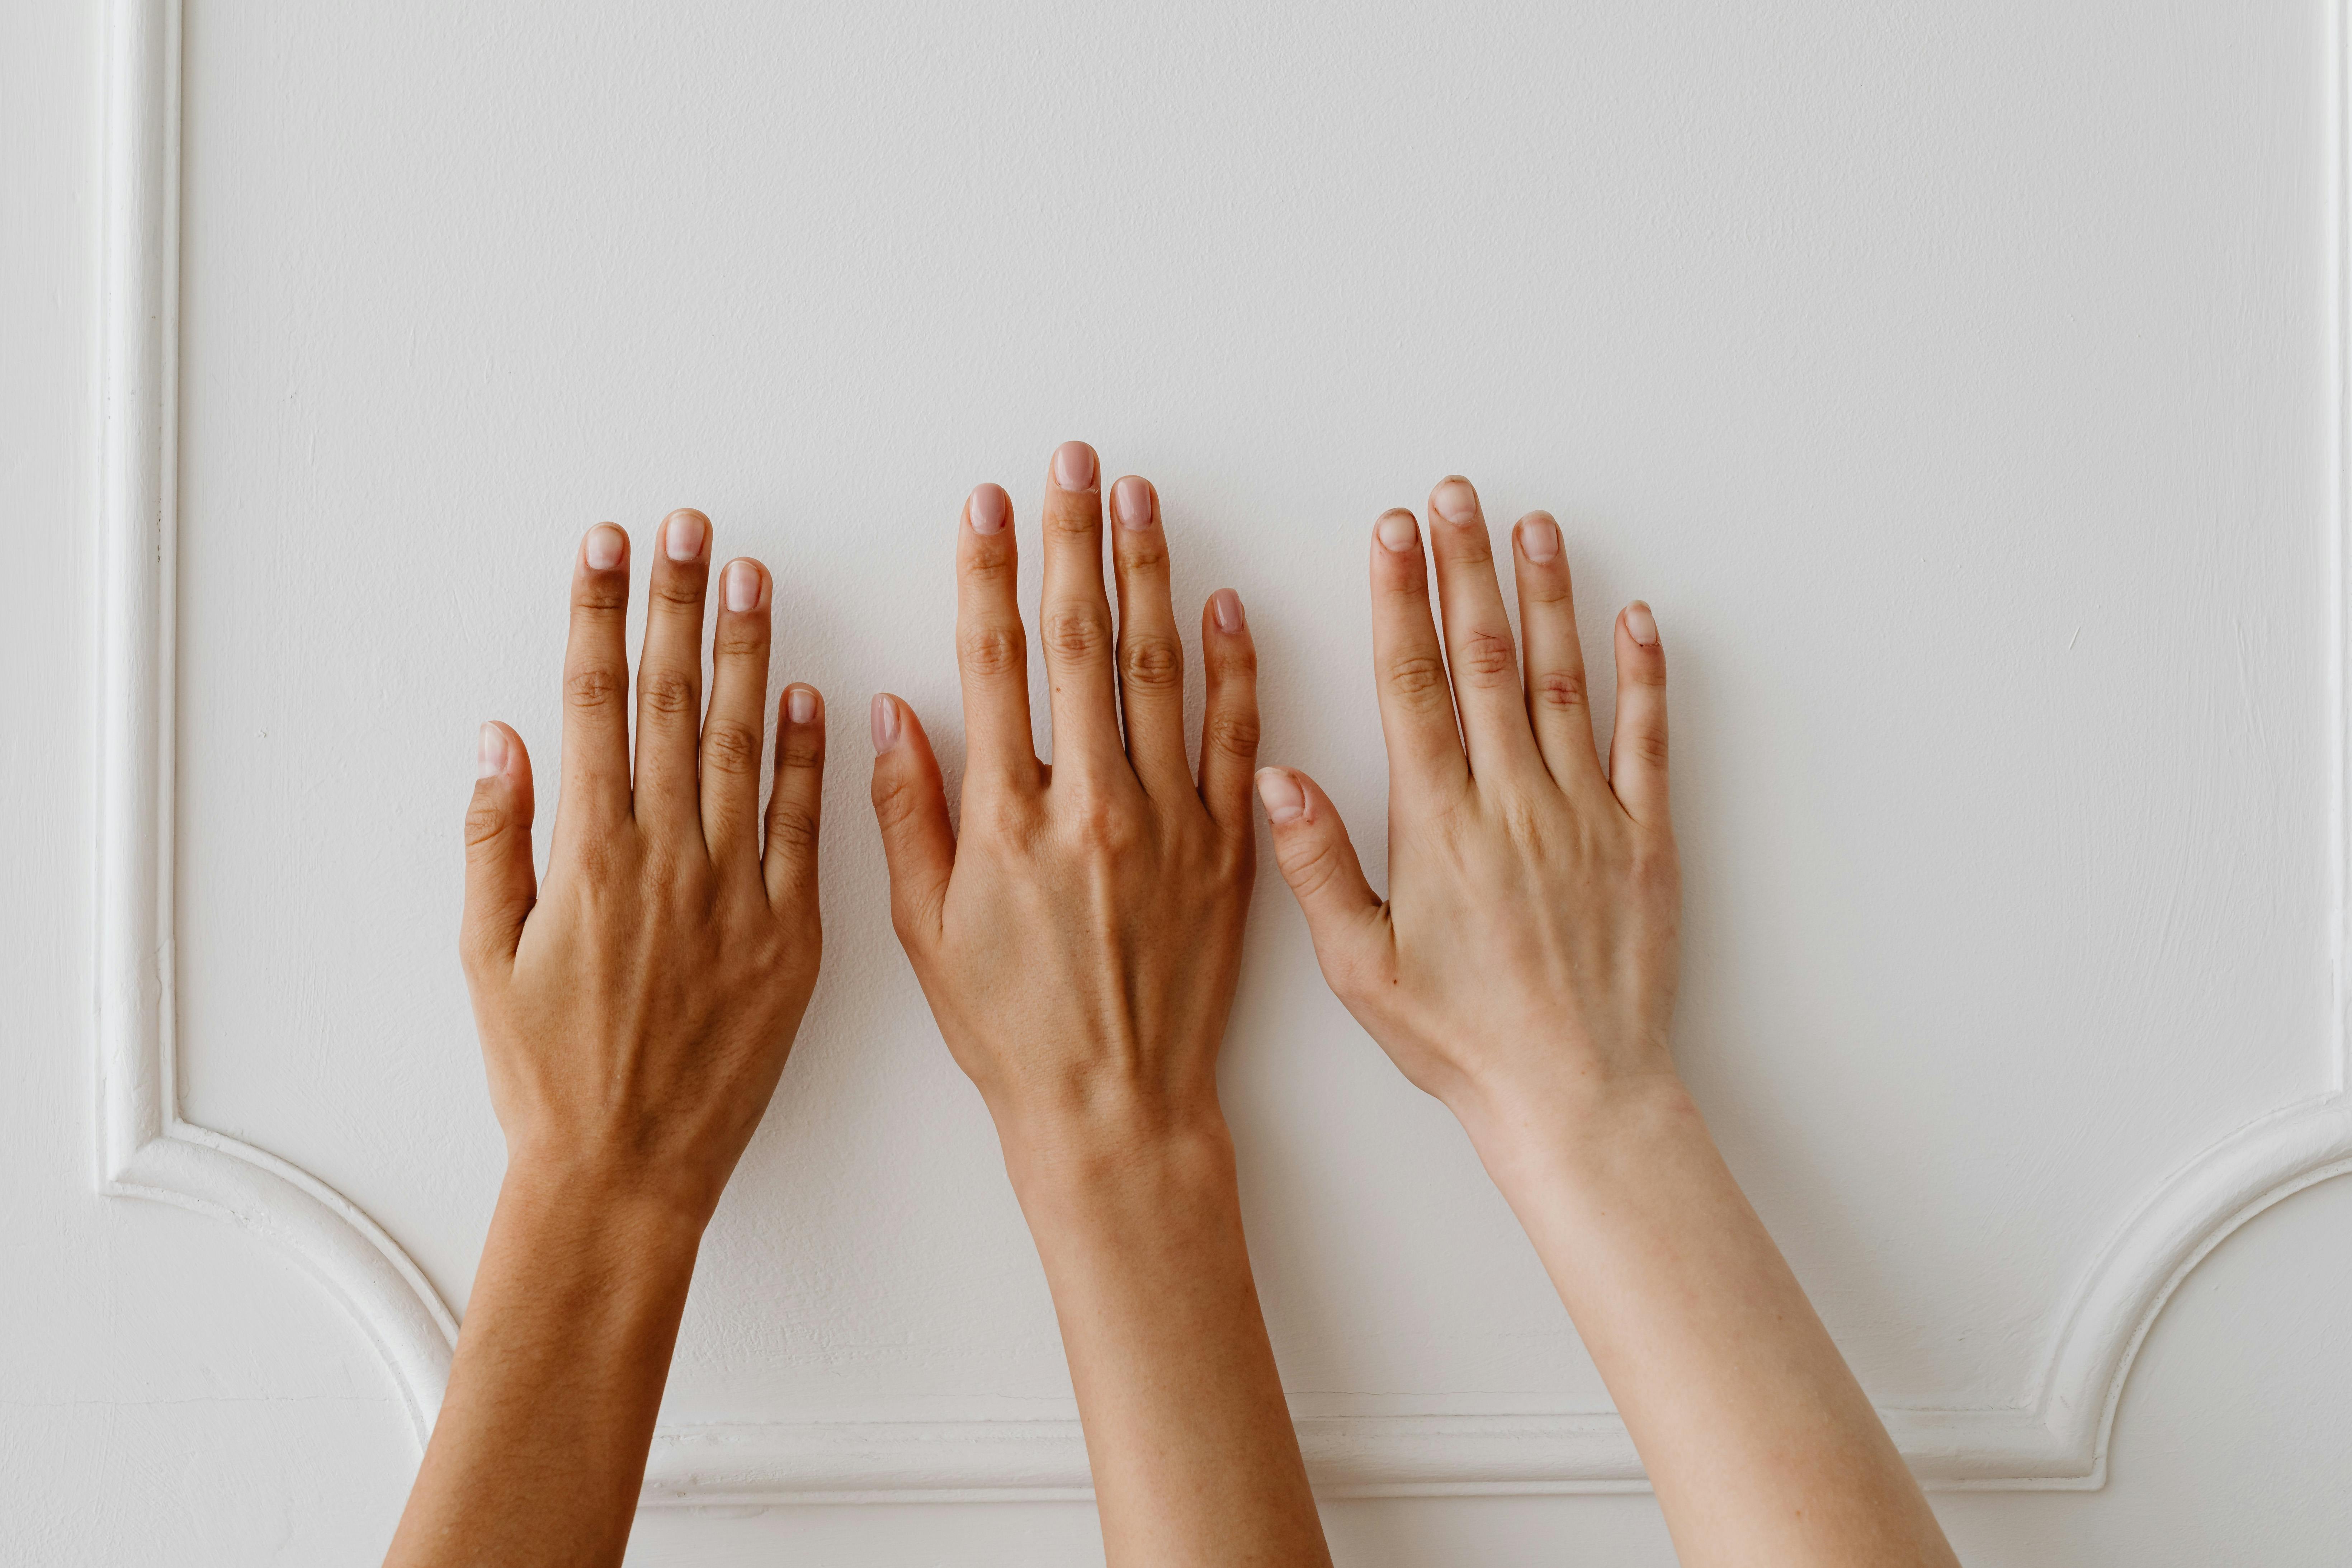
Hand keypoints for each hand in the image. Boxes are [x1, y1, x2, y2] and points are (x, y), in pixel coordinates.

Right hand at [390, 512, 828, 1567]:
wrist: (625, 1169)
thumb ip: (495, 837)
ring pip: (742, 744)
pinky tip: (812, 692)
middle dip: (677, 604)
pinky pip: (803, 828)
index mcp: (587, 855)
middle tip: (691, 526)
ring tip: (751, 573)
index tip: (610, 544)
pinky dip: (808, 758)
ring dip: (746, 652)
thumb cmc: (547, 1074)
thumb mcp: (484, 957)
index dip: (601, 614)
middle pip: (669, 702)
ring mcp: (733, 890)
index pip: (594, 701)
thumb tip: (502, 736)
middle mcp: (664, 857)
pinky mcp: (789, 933)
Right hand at [867, 444, 1260, 1156]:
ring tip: (1140, 499)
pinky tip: (1226, 604)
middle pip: (1081, 645)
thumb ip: (906, 816)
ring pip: (1160, 673)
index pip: (994, 663)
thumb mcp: (924, 933)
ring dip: (1149, 575)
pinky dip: (1234, 670)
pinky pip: (1235, 742)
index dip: (988, 572)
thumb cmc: (1012, 1032)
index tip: (990, 501)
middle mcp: (1090, 808)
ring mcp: (1168, 825)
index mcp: (1007, 822)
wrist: (1113, 1109)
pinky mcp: (1228, 853)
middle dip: (1072, 542)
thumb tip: (889, 710)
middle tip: (1075, 462)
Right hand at [1254, 477, 1678, 1133]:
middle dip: (1465, 568)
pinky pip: (1645, 741)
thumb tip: (1275, 777)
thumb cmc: (1462, 1041)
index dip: (1400, 599)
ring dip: (1546, 596)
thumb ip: (1317, 868)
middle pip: (1485, 660)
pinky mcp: (1644, 840)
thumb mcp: (1360, 969)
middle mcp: (1513, 804)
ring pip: (1561, 682)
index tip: (1392, 532)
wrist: (1576, 1096)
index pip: (1413, 685)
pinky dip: (1645, 675)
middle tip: (1455, 495)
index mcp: (1439, 827)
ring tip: (1532, 524)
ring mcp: (1585, 816)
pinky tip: (1636, 616)